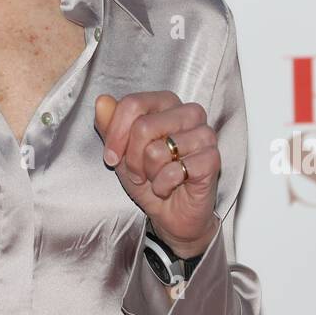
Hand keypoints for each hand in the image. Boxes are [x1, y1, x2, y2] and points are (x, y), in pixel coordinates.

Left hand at [94, 91, 220, 258]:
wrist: (171, 213)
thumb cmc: (149, 178)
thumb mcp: (121, 151)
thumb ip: (109, 124)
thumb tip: (103, 101)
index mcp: (166, 103)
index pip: (133, 103)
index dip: (115, 134)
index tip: (110, 157)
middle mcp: (189, 113)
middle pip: (143, 126)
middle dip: (132, 158)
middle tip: (139, 172)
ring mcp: (204, 134)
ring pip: (157, 150)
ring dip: (150, 173)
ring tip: (157, 177)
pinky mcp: (212, 159)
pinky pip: (174, 171)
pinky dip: (163, 185)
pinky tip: (170, 187)